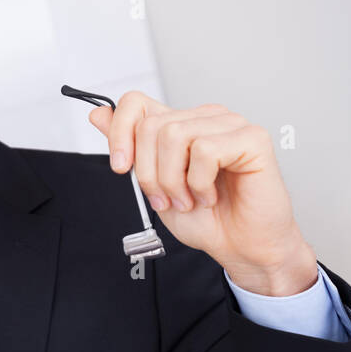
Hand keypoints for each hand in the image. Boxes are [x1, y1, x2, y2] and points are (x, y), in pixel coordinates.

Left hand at [88, 91, 318, 294]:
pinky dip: (199, 182)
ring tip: (189, 200)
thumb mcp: (154, 186)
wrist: (241, 248)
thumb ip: (130, 150)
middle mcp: (204, 119)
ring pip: (174, 135)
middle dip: (149, 173)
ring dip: (173, 181)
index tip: (121, 167)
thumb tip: (98, 115)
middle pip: (151, 126)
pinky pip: (205, 150)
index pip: (135, 103)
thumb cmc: (208, 220)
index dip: (120, 133)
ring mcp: (230, 125)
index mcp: (180, 126)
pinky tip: (209, 195)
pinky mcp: (252, 138)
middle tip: (168, 199)